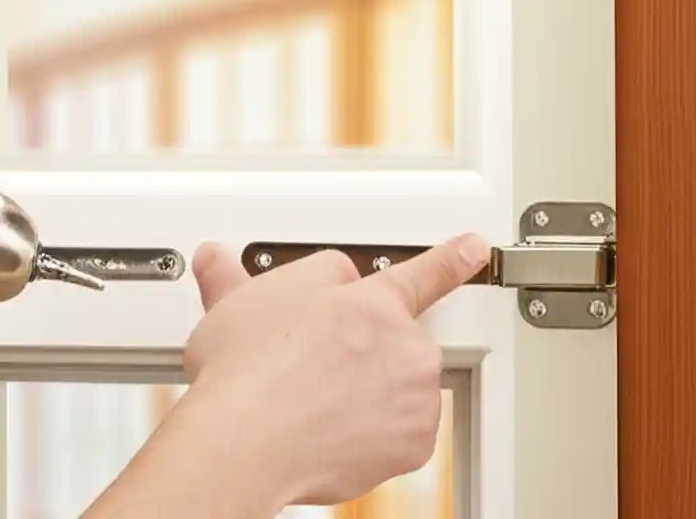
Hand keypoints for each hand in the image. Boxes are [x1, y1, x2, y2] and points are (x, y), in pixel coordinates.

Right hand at [180, 234, 488, 505]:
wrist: (247, 441)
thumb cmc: (245, 375)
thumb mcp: (239, 302)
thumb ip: (238, 274)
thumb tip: (221, 258)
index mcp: (370, 302)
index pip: (421, 271)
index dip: (450, 258)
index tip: (474, 248)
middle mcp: (404, 346)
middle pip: (393, 340)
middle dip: (361, 351)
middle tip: (313, 367)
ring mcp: (412, 397)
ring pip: (397, 390)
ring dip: (368, 394)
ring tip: (316, 403)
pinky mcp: (412, 446)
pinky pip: (398, 435)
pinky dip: (372, 436)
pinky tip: (332, 431)